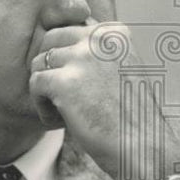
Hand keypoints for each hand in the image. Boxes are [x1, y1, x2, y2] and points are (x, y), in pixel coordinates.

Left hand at [30, 20, 132, 179]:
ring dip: (45, 89)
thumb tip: (56, 42)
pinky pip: (35, 84)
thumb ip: (96, 51)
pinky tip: (60, 122)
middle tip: (66, 99)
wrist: (144, 149)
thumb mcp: (120, 70)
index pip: (72, 30)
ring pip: (39, 62)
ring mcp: (82, 58)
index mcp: (115, 32)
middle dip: (51, 69)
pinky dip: (42, 106)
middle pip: (51, 40)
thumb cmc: (132, 117)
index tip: (83, 86)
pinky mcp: (65, 81)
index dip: (69, 60)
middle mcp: (99, 38)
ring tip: (64, 113)